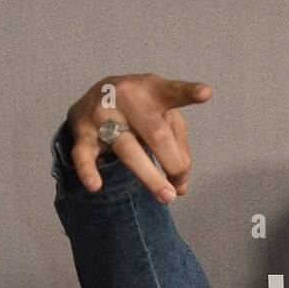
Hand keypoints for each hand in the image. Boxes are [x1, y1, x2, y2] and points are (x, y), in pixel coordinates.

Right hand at [65, 72, 212, 201]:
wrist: (95, 97)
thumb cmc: (141, 111)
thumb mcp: (164, 118)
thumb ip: (179, 149)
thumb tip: (181, 187)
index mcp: (152, 90)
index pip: (172, 92)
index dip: (188, 92)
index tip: (205, 93)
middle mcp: (126, 97)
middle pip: (155, 134)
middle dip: (173, 164)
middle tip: (180, 186)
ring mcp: (103, 114)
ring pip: (128, 150)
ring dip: (150, 177)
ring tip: (167, 197)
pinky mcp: (83, 132)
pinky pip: (83, 154)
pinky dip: (87, 170)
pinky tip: (95, 186)